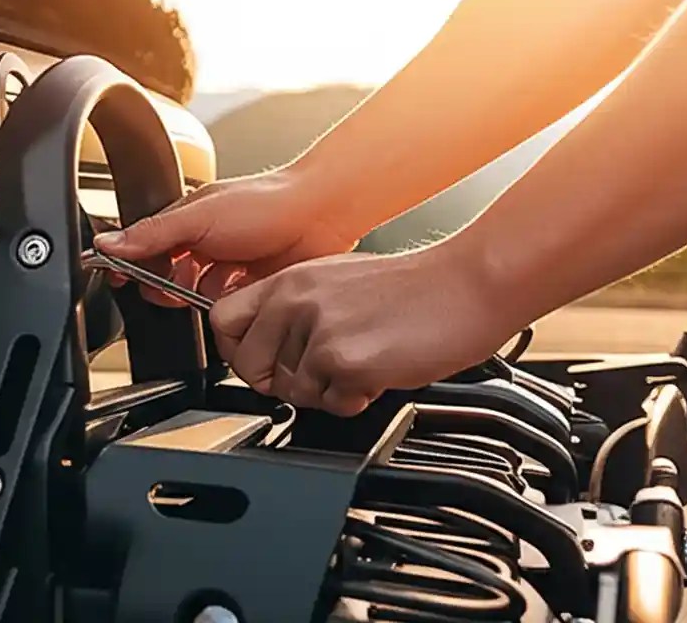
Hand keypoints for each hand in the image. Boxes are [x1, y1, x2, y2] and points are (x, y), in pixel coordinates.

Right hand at [92, 169, 359, 305]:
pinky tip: (236, 294)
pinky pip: (226, 307)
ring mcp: (227, 266)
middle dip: (166, 286)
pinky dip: (227, 305)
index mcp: (185, 221)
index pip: (142, 248)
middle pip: (165, 277)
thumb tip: (108, 243)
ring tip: (211, 288)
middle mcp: (203, 243)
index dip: (129, 265)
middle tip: (172, 287)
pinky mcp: (249, 286)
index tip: (121, 279)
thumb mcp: (198, 217)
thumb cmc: (265, 203)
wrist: (321, 214)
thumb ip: (152, 234)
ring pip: (195, 295)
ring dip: (199, 296)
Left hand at [208, 245, 515, 415]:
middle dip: (283, 383)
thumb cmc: (412, 289)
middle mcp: (295, 302)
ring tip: (361, 361)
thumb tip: (261, 347)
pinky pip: (332, 405)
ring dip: (326, 391)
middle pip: (251, 369)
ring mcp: (319, 331)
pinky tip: (379, 372)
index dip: (237, 350)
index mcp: (288, 280)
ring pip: (293, 393)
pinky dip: (356, 400)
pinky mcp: (346, 361)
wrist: (466, 286)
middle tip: (322, 371)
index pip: (221, 322)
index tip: (261, 359)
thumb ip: (292, 310)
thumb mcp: (334, 282)